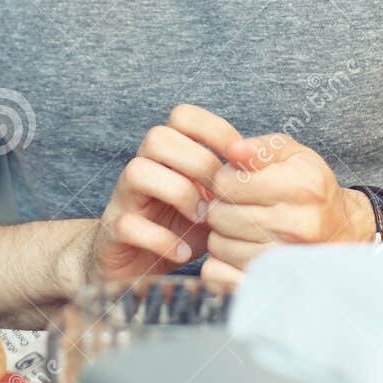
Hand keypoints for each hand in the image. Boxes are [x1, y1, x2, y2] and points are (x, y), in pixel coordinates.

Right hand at [86, 105, 242, 289]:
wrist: (136, 266)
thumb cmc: (182, 229)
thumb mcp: (214, 203)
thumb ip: (234, 185)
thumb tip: (269, 168)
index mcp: (168, 154)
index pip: (182, 116)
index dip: (213, 129)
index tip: (239, 156)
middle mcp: (143, 167)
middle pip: (157, 137)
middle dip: (198, 163)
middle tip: (221, 195)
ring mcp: (124, 198)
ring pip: (137, 170)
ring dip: (178, 193)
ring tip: (201, 219)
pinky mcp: (113, 230)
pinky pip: (128, 223)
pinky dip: (161, 240)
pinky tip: (183, 253)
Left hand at [202, 133, 373, 288]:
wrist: (345, 231)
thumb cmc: (314, 190)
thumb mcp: (296, 157)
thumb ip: (262, 148)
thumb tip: (232, 149)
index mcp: (299, 189)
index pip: (227, 184)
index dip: (224, 180)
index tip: (235, 183)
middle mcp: (294, 226)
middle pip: (219, 216)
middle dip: (221, 208)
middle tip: (236, 207)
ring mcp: (284, 261)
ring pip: (218, 246)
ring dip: (222, 236)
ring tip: (240, 229)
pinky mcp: (271, 285)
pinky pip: (219, 275)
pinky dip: (220, 265)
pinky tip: (237, 253)